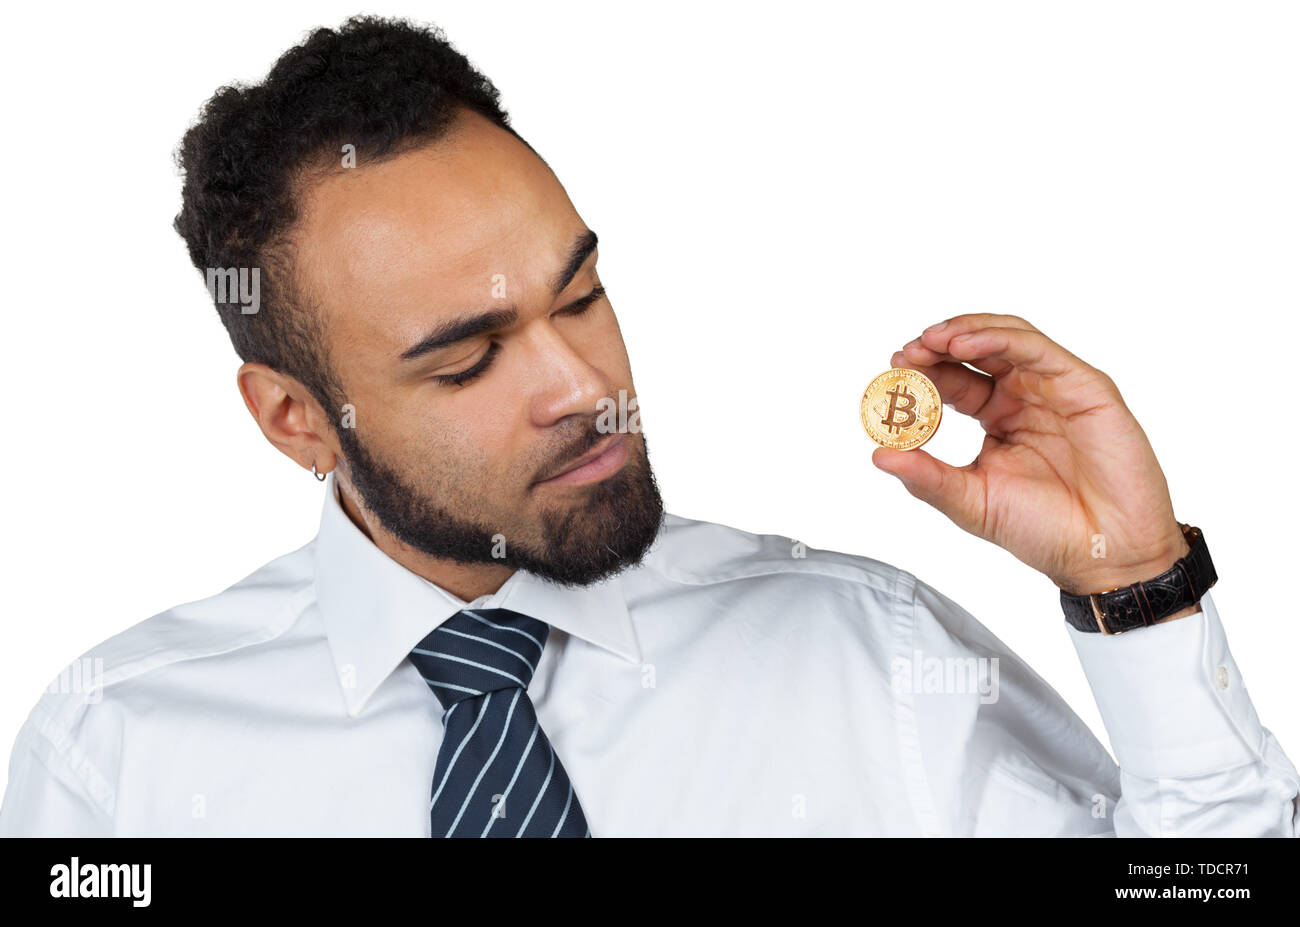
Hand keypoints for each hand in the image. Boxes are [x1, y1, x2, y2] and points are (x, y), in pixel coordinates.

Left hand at [872, 313, 1189, 596]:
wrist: (1104, 555)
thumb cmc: (1045, 531)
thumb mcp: (972, 502)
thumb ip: (927, 478)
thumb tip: (878, 456)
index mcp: (998, 419)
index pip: (954, 381)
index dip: (922, 372)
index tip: (892, 371)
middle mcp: (1025, 397)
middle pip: (976, 351)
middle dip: (937, 345)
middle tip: (905, 353)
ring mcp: (1055, 388)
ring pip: (1006, 338)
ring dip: (965, 332)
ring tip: (930, 341)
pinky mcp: (1085, 386)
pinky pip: (1037, 349)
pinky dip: (999, 338)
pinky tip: (966, 342)